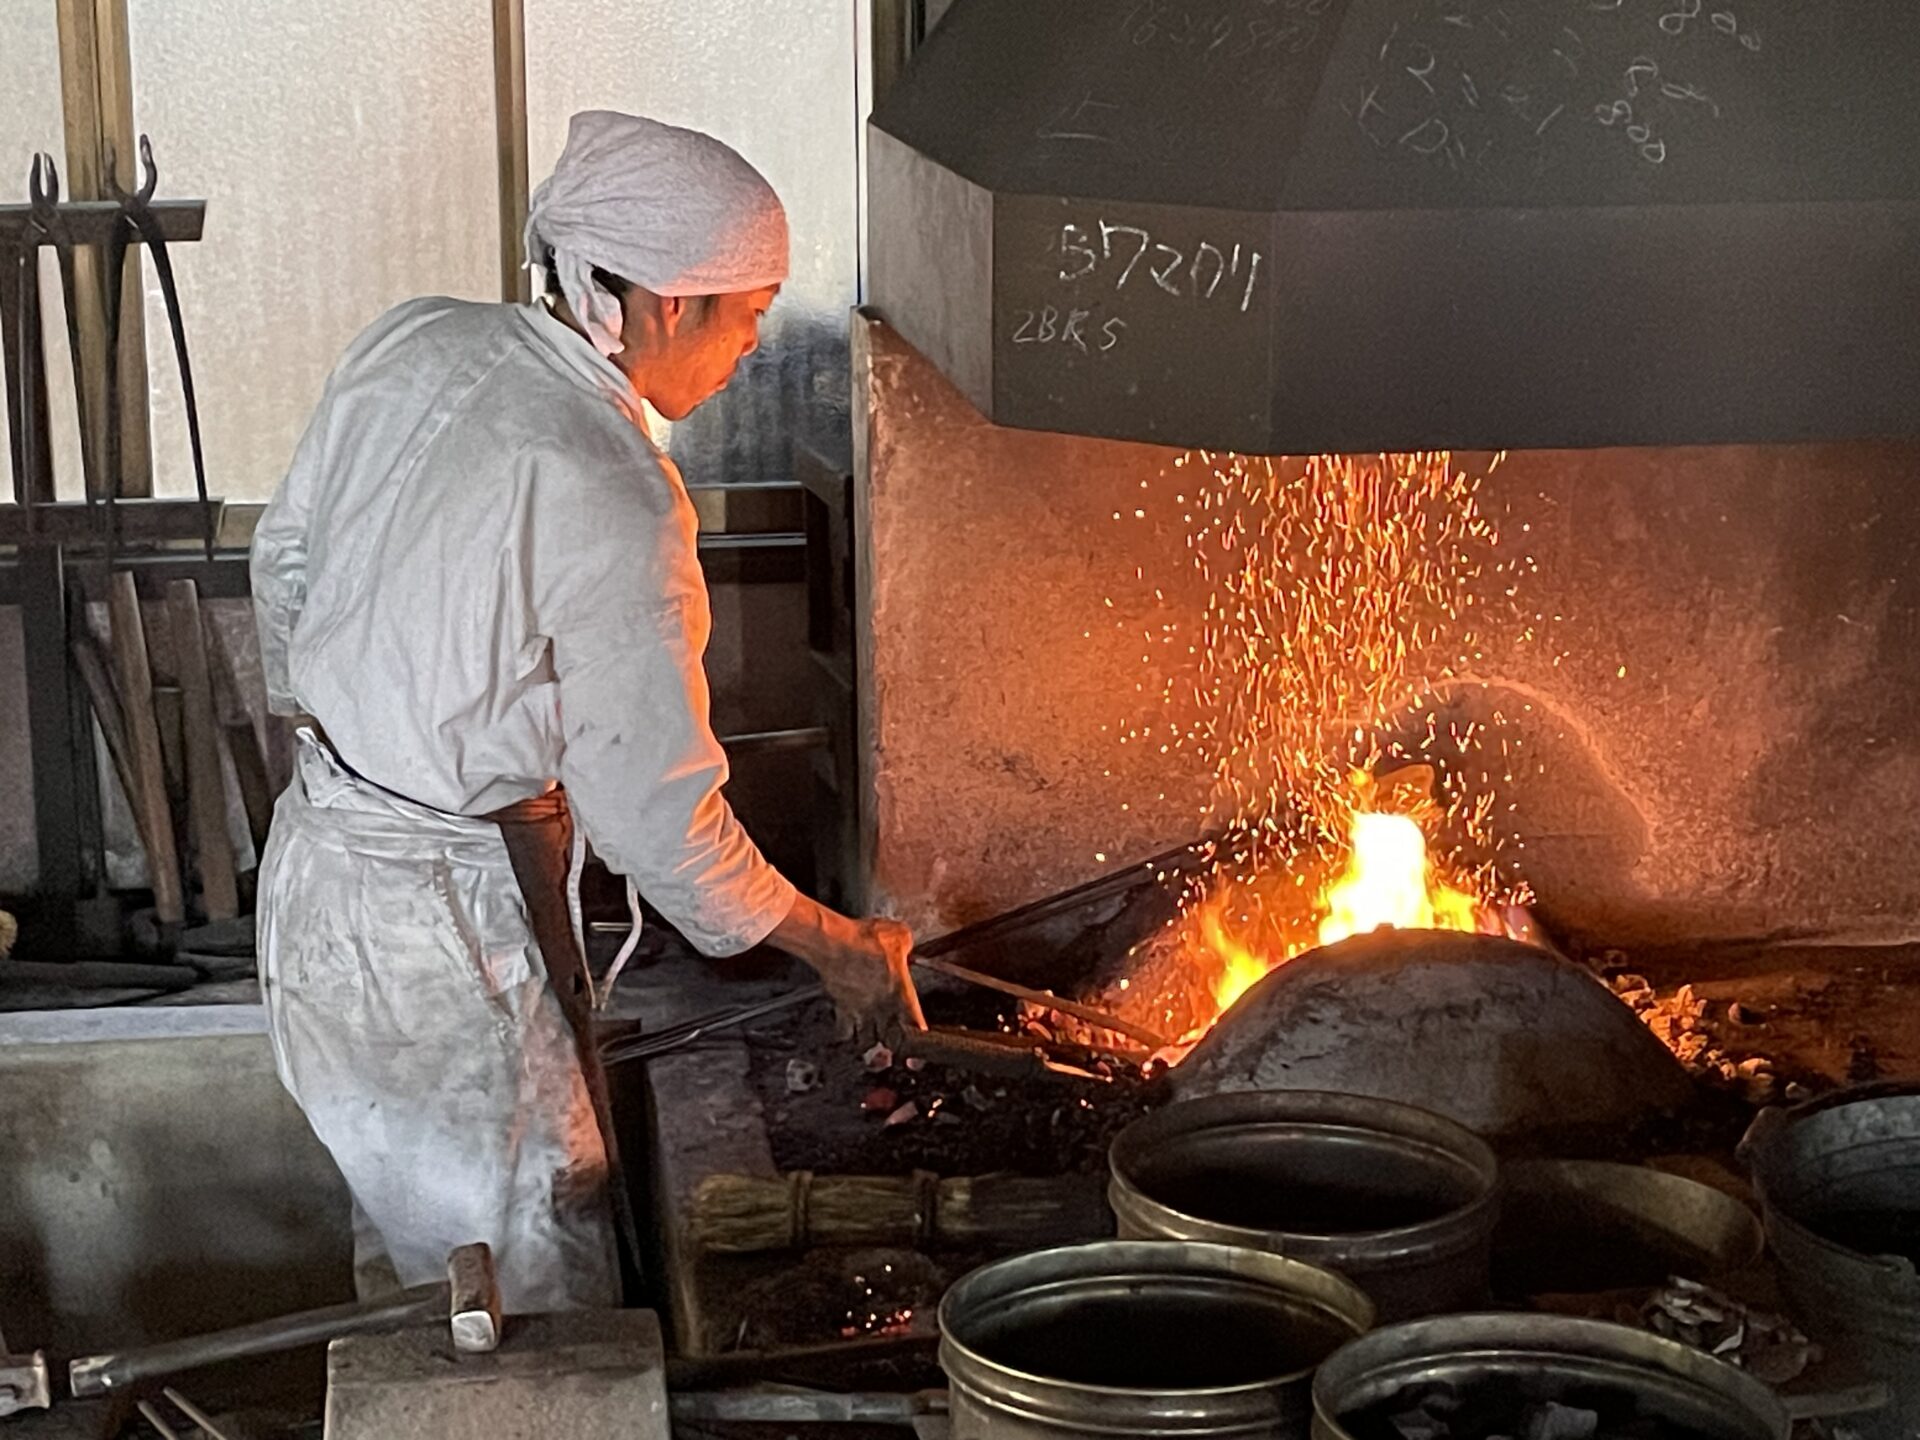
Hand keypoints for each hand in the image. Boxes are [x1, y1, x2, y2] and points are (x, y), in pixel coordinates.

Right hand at [771, 897, 927, 1041]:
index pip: (916, 1027)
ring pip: (867, 1044)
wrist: (835, 943)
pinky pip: (844, 1032)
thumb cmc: (866, 940)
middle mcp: (881, 1008)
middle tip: (897, 1053)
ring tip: (875, 1047)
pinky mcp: (842, 1008)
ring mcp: (860, 1011)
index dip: (920, 1044)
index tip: (920, 1054)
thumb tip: (906, 946)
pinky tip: (850, 1031)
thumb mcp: (899, 935)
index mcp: (901, 994)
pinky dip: (847, 1035)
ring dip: (872, 1047)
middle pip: (890, 1044)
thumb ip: (906, 946)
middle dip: (895, 1051)